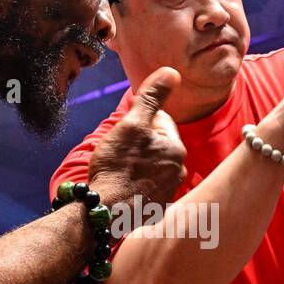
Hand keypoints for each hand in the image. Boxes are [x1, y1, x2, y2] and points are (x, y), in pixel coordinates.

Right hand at [88, 67, 187, 208]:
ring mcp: (169, 192)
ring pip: (153, 167)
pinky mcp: (157, 210)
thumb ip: (152, 97)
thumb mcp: (132, 124)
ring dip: (139, 165)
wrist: (104, 212)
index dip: (139, 123)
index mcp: (176, 148)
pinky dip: (137, 186)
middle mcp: (179, 171)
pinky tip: (123, 189)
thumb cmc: (116, 166)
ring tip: (119, 172)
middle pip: (158, 146)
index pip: (161, 121)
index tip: (124, 135)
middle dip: (140, 145)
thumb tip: (173, 72)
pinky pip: (148, 188)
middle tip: (119, 154)